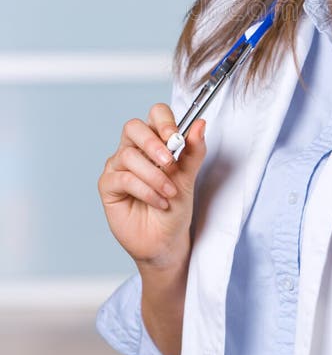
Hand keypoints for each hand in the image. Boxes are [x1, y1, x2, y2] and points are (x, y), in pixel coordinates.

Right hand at [98, 103, 205, 269]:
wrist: (167, 239)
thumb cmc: (176, 206)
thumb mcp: (189, 176)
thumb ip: (193, 150)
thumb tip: (200, 124)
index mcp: (155, 141)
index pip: (154, 114)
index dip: (164, 121)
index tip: (176, 137)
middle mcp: (134, 149)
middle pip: (133, 127)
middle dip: (153, 143)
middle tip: (169, 162)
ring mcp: (118, 166)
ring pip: (129, 156)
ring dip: (154, 176)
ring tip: (169, 193)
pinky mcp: (108, 186)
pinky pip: (124, 179)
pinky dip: (146, 191)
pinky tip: (158, 202)